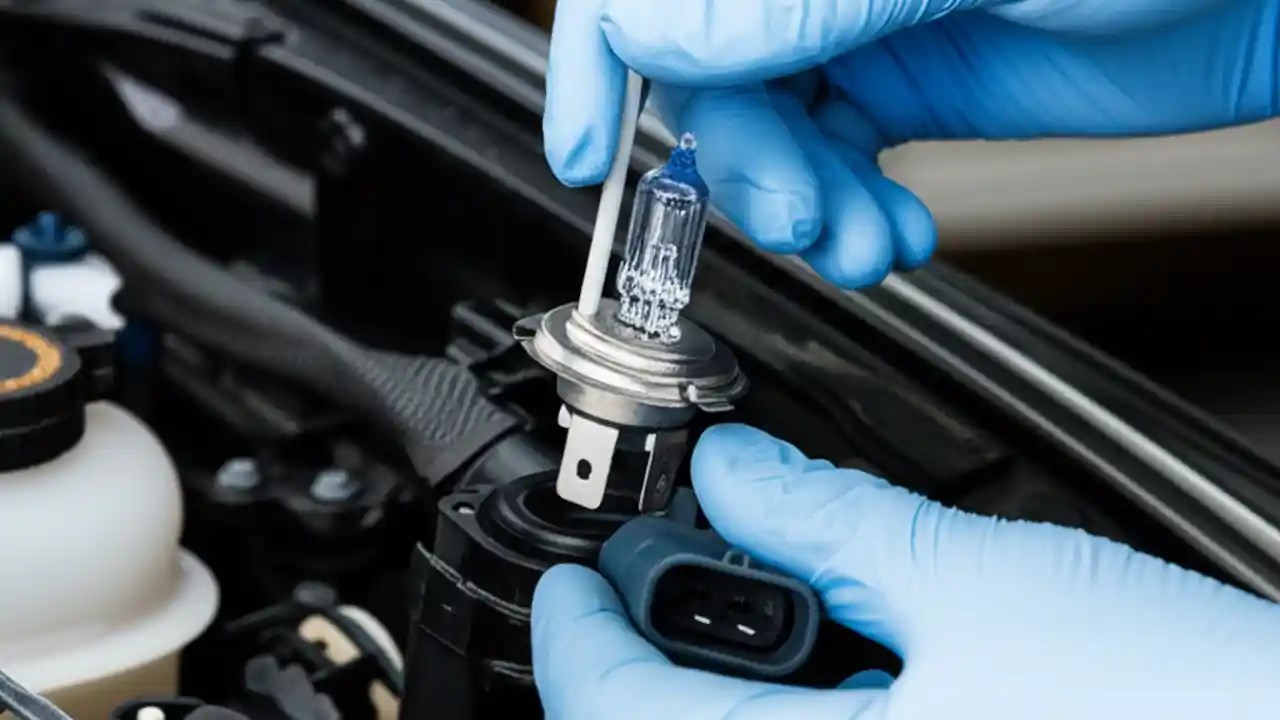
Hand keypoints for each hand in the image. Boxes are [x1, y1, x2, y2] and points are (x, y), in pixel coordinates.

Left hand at [532, 424, 1279, 718]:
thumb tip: (737, 471)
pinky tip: (817, 672)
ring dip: (699, 693)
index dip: (572, 634)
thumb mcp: (982, 582)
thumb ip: (832, 520)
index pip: (614, 714)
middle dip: (630, 660)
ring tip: (731, 613)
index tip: (570, 578)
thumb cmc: (1187, 708)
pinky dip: (774, 715)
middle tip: (644, 584)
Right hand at [544, 0, 1279, 287]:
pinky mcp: (911, 87)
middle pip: (700, 82)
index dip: (595, 69)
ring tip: (865, 241)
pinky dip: (848, 218)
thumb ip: (793, 1)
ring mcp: (859, 30)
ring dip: (799, 211)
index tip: (582, 155)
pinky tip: (891, 234)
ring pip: (765, 138)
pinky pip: (835, 164)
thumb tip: (654, 38)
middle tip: (803, 213)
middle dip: (738, 169)